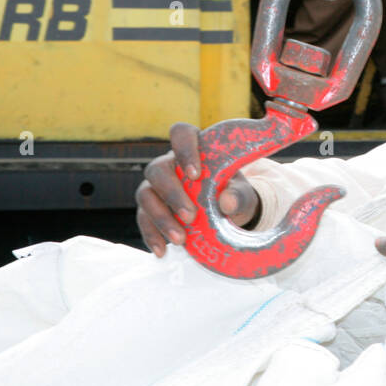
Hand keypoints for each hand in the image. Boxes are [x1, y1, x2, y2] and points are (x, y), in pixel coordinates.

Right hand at [135, 121, 260, 256]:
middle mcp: (170, 164)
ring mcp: (156, 186)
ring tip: (181, 240)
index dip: (185, 150)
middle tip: (191, 216)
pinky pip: (143, 219)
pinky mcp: (150, 208)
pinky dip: (151, 235)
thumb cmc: (233, 193)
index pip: (181, 134)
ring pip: (146, 195)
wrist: (227, 214)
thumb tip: (227, 202)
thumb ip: (238, 195)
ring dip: (162, 219)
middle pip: (157, 170)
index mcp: (194, 149)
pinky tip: (162, 251)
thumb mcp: (242, 194)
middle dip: (172, 195)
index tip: (195, 174)